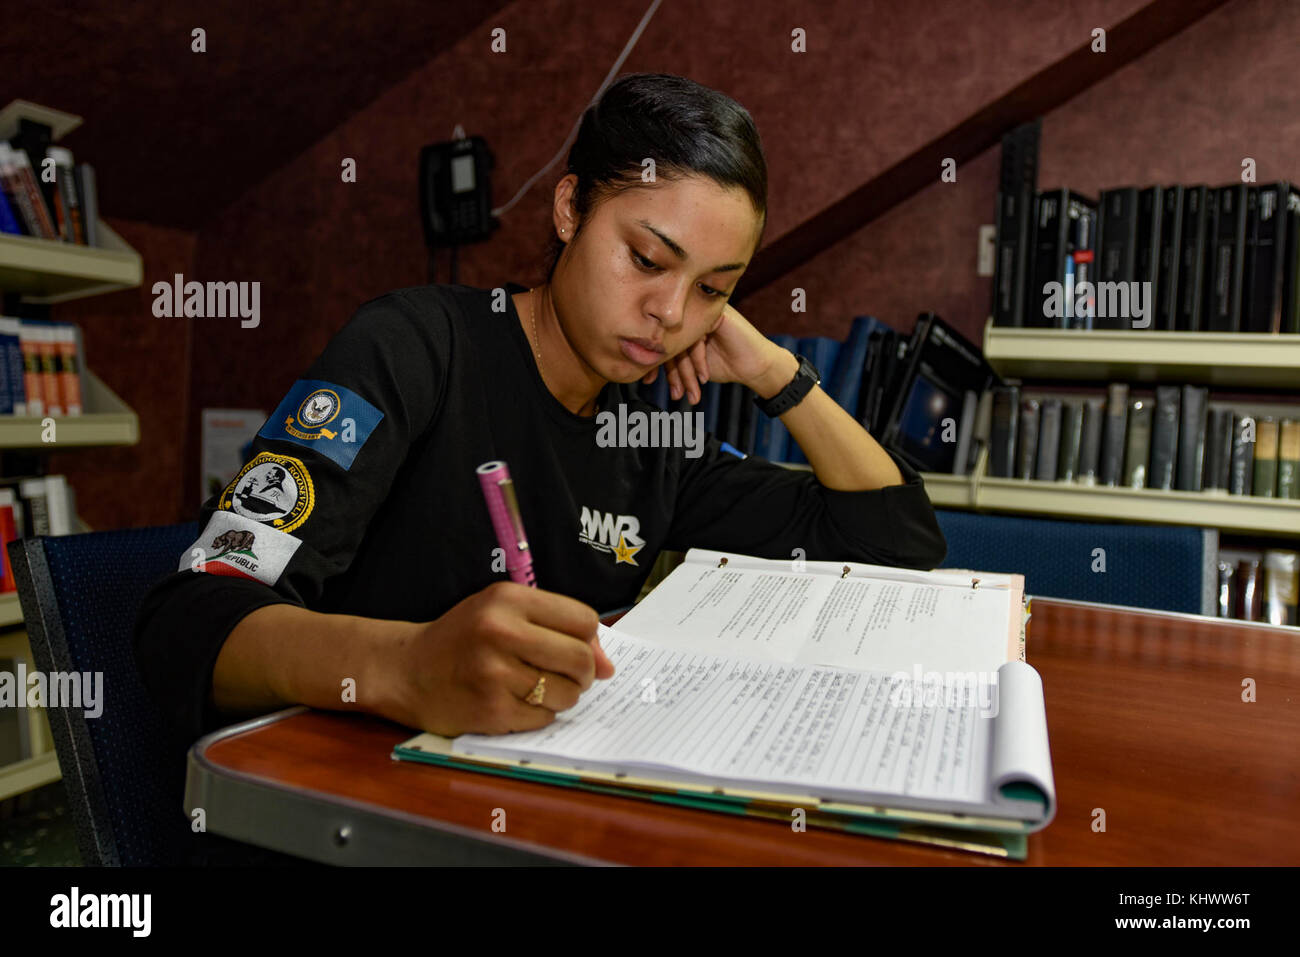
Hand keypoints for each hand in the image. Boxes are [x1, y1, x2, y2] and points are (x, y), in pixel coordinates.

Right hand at [386, 581, 614, 735]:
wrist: (406, 670)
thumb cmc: (464, 639)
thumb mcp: (504, 614)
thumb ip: (557, 628)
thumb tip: (609, 666)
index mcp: (508, 599)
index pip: (583, 620)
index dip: (588, 640)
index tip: (574, 648)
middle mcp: (501, 632)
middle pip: (581, 659)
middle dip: (583, 673)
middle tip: (565, 675)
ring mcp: (495, 673)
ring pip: (567, 693)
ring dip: (561, 697)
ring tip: (535, 688)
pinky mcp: (490, 709)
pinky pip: (544, 718)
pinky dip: (539, 715)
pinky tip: (514, 702)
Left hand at [641, 302, 786, 403]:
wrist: (756, 367)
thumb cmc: (727, 366)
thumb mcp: (692, 367)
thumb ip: (673, 363)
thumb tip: (643, 372)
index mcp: (683, 324)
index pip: (661, 341)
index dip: (654, 363)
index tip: (647, 381)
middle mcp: (691, 315)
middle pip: (671, 342)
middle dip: (673, 373)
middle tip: (675, 394)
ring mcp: (703, 312)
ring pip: (683, 342)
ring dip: (686, 372)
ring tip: (691, 391)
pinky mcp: (716, 314)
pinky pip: (697, 337)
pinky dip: (699, 360)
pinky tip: (703, 376)